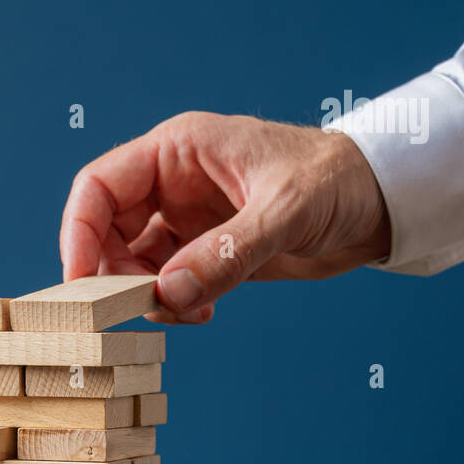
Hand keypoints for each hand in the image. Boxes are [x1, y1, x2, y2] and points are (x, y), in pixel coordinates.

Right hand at [59, 112, 391, 323]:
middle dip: (114, 274)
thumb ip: (227, 253)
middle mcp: (173, 182)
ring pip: (133, 261)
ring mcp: (188, 218)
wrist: (384, 200)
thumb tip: (168, 294)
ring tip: (185, 313)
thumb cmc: (340, 179)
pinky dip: (172, 304)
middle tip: (142, 307)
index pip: (100, 186)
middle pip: (107, 230)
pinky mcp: (207, 249)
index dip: (79, 232)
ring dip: (147, 294)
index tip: (80, 281)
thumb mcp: (287, 210)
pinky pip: (167, 281)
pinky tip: (202, 313)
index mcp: (178, 150)